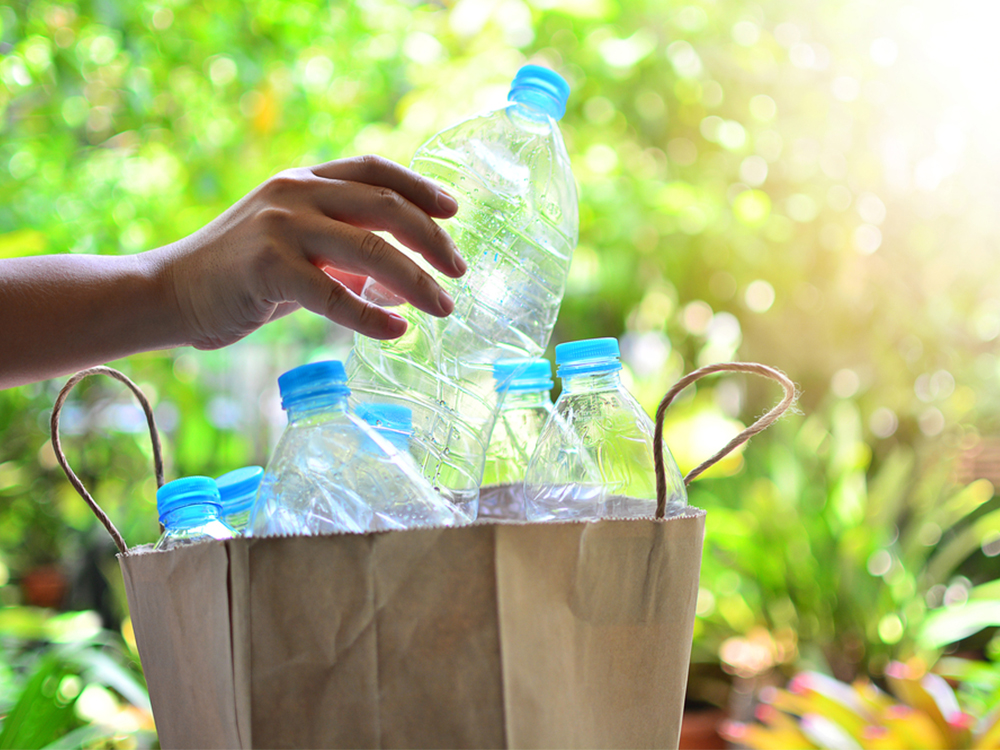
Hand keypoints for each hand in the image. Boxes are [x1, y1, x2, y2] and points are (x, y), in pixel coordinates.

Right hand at [156, 155, 465, 349]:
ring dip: (416, 281)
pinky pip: (335, 295)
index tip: (454, 210)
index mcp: (304, 181)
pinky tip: (397, 331)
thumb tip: (402, 286)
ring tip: (444, 307)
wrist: (171, 293)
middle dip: (432, 239)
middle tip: (460, 270)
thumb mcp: (297, 249)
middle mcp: (295, 194)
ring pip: (370, 249)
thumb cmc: (241, 275)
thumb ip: (345, 256)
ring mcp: (280, 227)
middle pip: (385, 205)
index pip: (375, 169)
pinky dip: (371, 316)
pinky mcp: (268, 268)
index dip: (419, 187)